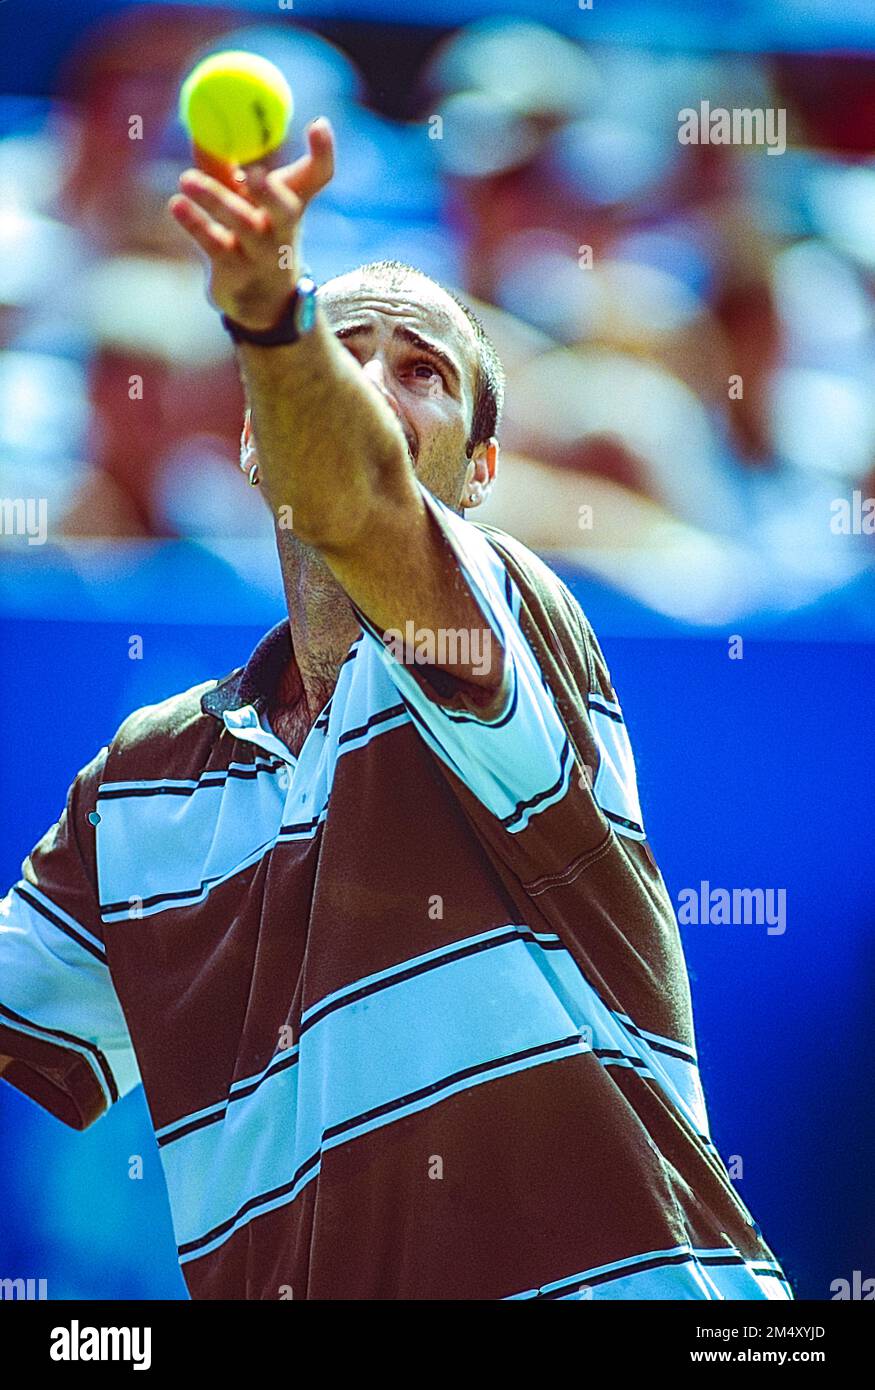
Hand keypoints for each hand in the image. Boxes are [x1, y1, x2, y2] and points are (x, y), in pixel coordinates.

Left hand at [168, 117, 334, 331]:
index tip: (319, 123)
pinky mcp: (235, 271)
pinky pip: (214, 245)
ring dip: (215, 201)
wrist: (259, 299)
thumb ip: (224, 164)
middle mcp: (282, 229)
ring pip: (242, 225)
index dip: (323, 152)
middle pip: (285, 210)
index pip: (319, 176)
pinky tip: (176, 205)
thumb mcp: (246, 197)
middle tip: (253, 171)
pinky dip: (195, 224)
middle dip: (271, 191)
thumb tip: (197, 126)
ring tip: (187, 180)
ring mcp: (261, 253)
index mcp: (292, 203)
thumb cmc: (252, 231)